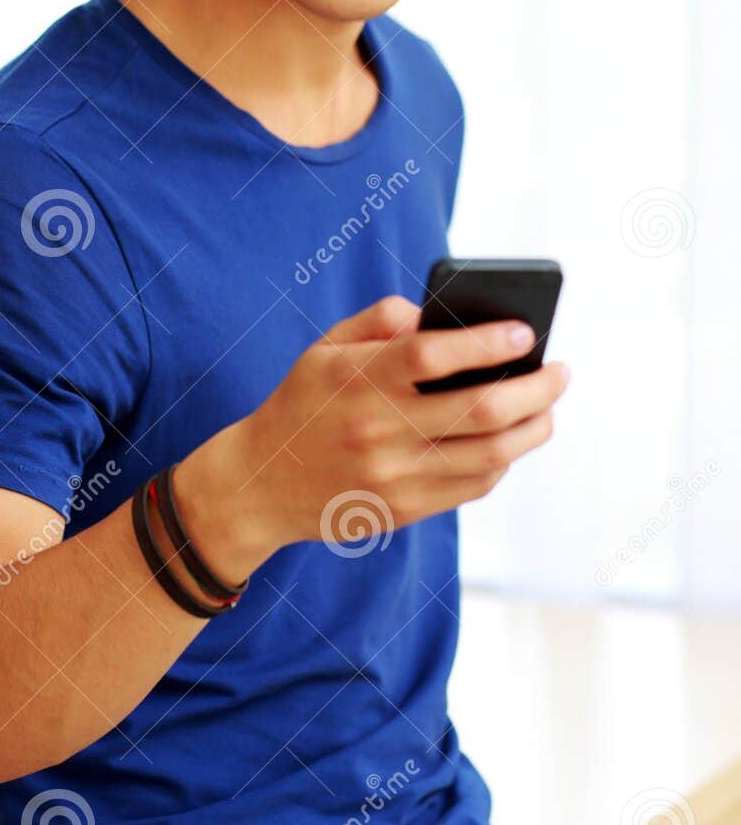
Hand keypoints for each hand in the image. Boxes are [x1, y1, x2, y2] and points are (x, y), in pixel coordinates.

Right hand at [180, 295, 568, 575]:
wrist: (263, 483)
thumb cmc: (304, 401)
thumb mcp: (324, 348)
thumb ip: (379, 320)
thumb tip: (434, 315)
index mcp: (358, 379)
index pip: (434, 355)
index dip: (487, 342)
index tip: (525, 331)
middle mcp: (379, 430)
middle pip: (480, 410)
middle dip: (535, 388)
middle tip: (560, 371)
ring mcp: (394, 476)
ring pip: (490, 455)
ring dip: (533, 428)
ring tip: (548, 406)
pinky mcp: (405, 509)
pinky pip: (474, 485)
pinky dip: (504, 460)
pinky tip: (513, 439)